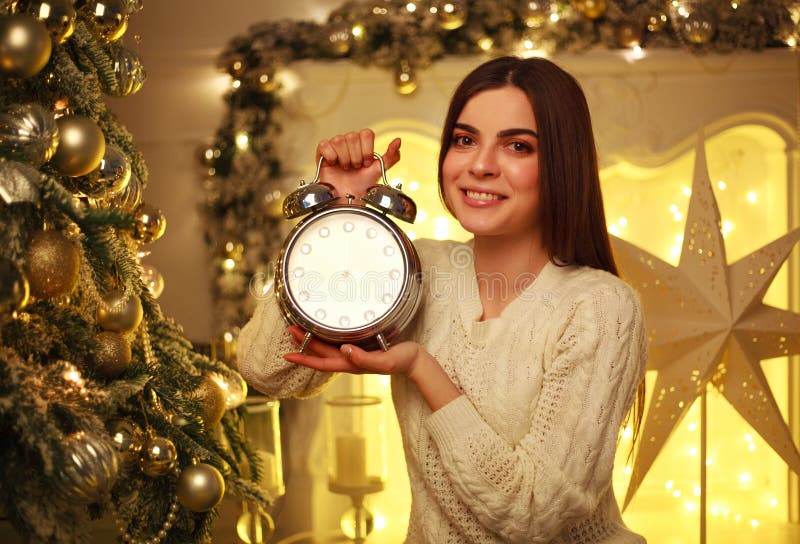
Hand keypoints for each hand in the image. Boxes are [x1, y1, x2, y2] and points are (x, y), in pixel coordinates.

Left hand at [284, 325, 420, 376]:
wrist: (415, 362)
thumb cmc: (403, 361)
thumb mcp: (385, 361)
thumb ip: (364, 359)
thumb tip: (344, 350)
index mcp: (352, 365)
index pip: (322, 364)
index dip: (304, 359)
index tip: (287, 355)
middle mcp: (350, 361)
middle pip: (321, 354)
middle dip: (304, 344)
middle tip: (290, 329)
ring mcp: (355, 355)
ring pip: (327, 349)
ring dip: (312, 341)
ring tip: (299, 329)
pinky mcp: (362, 348)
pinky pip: (337, 344)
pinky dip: (326, 338)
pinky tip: (324, 331)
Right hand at [315, 129, 400, 198]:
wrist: (347, 197)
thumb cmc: (361, 185)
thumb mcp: (379, 170)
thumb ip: (391, 156)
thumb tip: (398, 140)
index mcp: (362, 143)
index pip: (367, 133)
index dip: (367, 150)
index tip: (366, 163)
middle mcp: (349, 142)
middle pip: (353, 136)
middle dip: (356, 157)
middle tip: (355, 168)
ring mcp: (335, 145)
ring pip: (339, 140)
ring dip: (344, 159)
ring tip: (345, 168)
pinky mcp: (322, 150)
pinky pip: (325, 145)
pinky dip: (331, 157)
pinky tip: (333, 164)